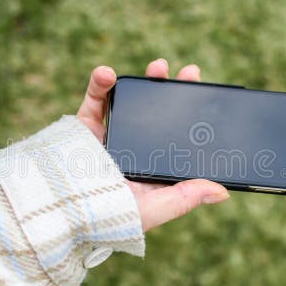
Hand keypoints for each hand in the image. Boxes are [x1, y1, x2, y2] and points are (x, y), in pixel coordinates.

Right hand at [77, 59, 229, 231]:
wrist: (63, 213)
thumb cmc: (110, 219)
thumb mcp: (155, 210)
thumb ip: (185, 198)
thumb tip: (222, 191)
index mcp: (152, 166)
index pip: (177, 134)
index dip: (192, 114)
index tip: (208, 96)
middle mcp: (133, 147)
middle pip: (157, 112)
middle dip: (173, 90)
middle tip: (189, 73)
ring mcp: (109, 134)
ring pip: (129, 100)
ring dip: (144, 81)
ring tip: (158, 67)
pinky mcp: (85, 127)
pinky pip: (94, 99)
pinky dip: (99, 82)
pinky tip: (107, 74)